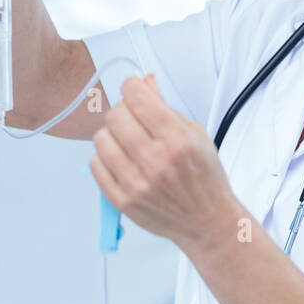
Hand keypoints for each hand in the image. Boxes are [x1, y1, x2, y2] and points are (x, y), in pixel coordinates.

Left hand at [89, 74, 240, 252]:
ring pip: (101, 138)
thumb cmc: (204, 178)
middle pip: (115, 115)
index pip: (138, 97)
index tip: (133, 88)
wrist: (208, 221)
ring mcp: (137, 183)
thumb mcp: (196, 135)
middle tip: (133, 118)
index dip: (132, 86)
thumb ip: (166, 108)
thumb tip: (144, 82)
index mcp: (178, 140)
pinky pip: (95, 165)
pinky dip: (105, 158)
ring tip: (127, 142)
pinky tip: (122, 161)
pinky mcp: (123, 201)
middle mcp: (157, 161)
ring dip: (112, 135)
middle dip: (123, 110)